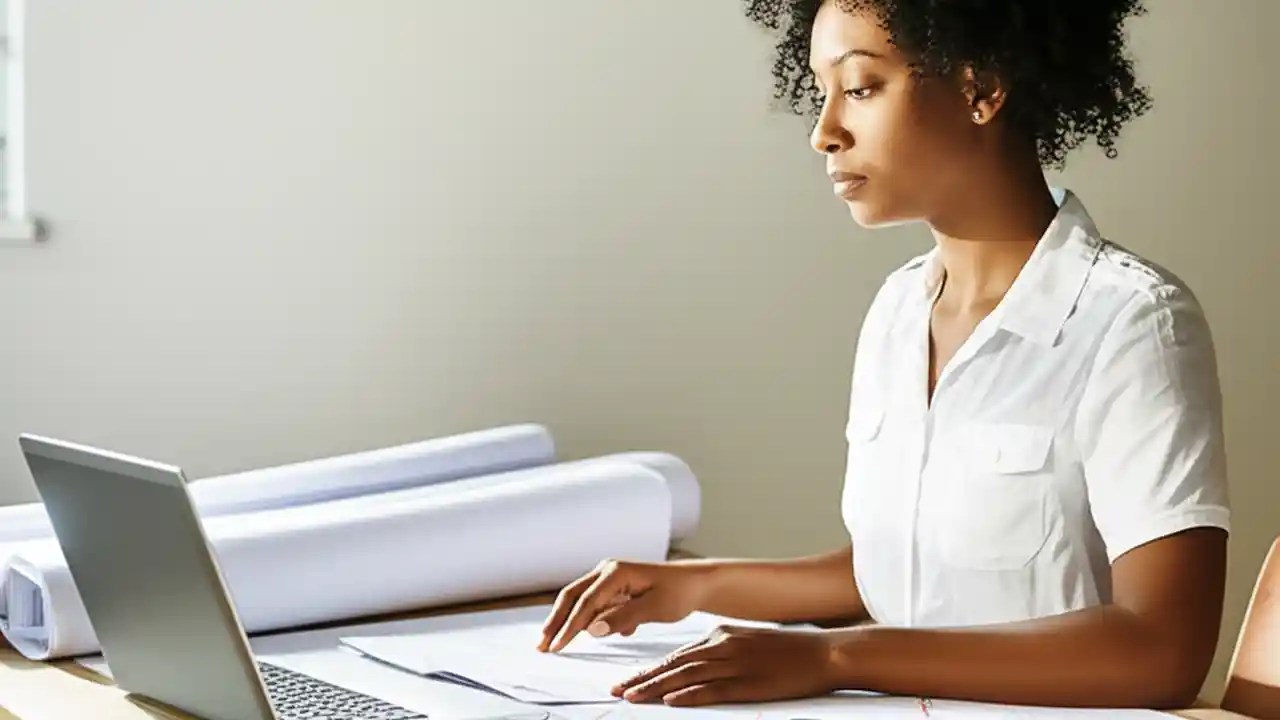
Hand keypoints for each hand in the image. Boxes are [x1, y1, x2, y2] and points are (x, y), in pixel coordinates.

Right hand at [537, 558, 710, 652]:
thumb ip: (623, 617)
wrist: (697, 583)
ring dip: (567, 621)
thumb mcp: (654, 608)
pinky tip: (588, 634)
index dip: (568, 626)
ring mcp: (609, 577)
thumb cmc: (679, 592)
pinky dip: (585, 619)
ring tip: (554, 642)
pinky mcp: (614, 587)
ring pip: (580, 600)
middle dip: (556, 621)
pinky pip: (593, 603)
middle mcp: (608, 570)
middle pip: (572, 596)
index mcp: (616, 572)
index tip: (556, 647)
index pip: (585, 602)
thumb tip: (591, 629)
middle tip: (541, 645)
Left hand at [610, 625, 835, 706]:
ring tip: (632, 697)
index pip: (676, 655)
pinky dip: (690, 695)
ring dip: (656, 688)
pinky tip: (672, 701)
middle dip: (642, 679)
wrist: (824, 652)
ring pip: (686, 677)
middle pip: (673, 665)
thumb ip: (722, 649)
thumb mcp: (749, 642)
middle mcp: (722, 647)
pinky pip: (713, 691)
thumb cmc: (789, 651)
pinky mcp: (749, 684)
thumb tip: (695, 663)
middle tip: (616, 690)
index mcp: (721, 635)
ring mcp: (735, 665)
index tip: (628, 680)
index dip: (649, 669)